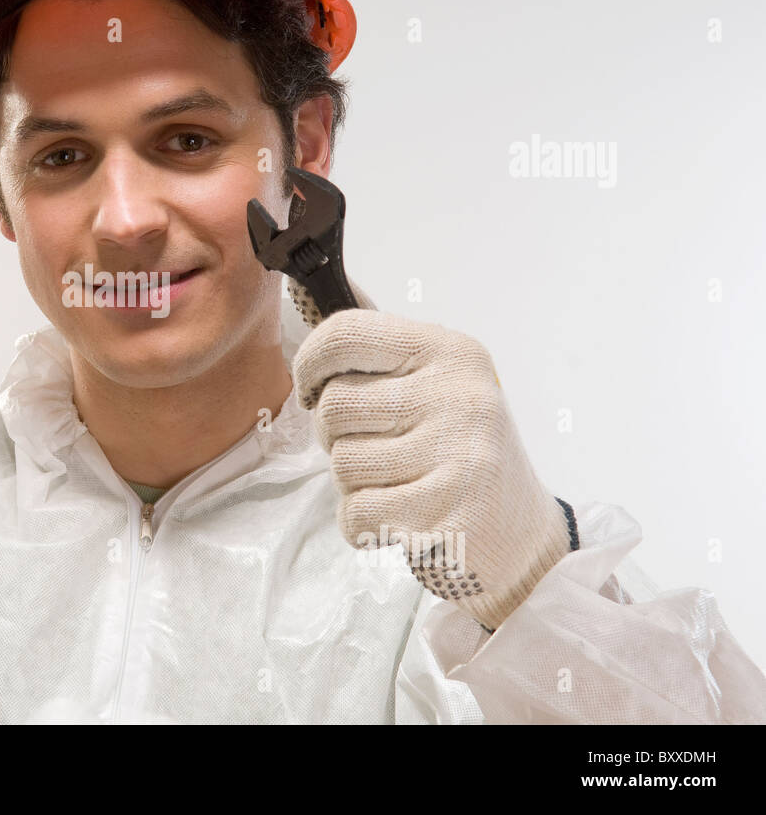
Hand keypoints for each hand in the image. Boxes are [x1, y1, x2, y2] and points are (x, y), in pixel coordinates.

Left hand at [289, 279, 577, 631]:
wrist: (523, 534)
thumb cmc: (461, 452)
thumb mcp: (436, 384)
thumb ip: (378, 352)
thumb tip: (315, 297)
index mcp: (450, 352)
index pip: (346, 333)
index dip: (309, 363)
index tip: (310, 390)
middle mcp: (458, 395)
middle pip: (334, 405)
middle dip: (333, 436)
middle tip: (371, 450)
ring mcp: (457, 453)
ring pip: (341, 463)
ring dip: (351, 484)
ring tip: (394, 485)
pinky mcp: (448, 511)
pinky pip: (357, 512)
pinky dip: (361, 524)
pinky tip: (395, 519)